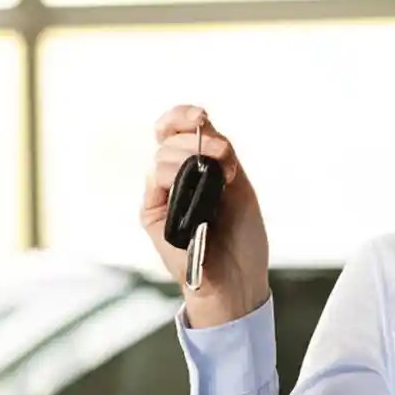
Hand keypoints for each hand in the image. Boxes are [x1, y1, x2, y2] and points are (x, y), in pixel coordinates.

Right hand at [141, 105, 269, 326]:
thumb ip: (222, 157)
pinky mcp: (152, 214)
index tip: (201, 115)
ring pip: (162, 156)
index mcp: (196, 169)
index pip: (176, 131)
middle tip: (225, 157)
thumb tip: (204, 129)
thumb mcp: (240, 187)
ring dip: (189, 155)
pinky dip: (175, 174)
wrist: (239, 279)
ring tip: (219, 176)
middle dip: (197, 139)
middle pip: (170, 139)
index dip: (182, 116)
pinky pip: (155, 180)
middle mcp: (175, 180)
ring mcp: (162, 196)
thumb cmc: (242, 238)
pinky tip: (195, 185)